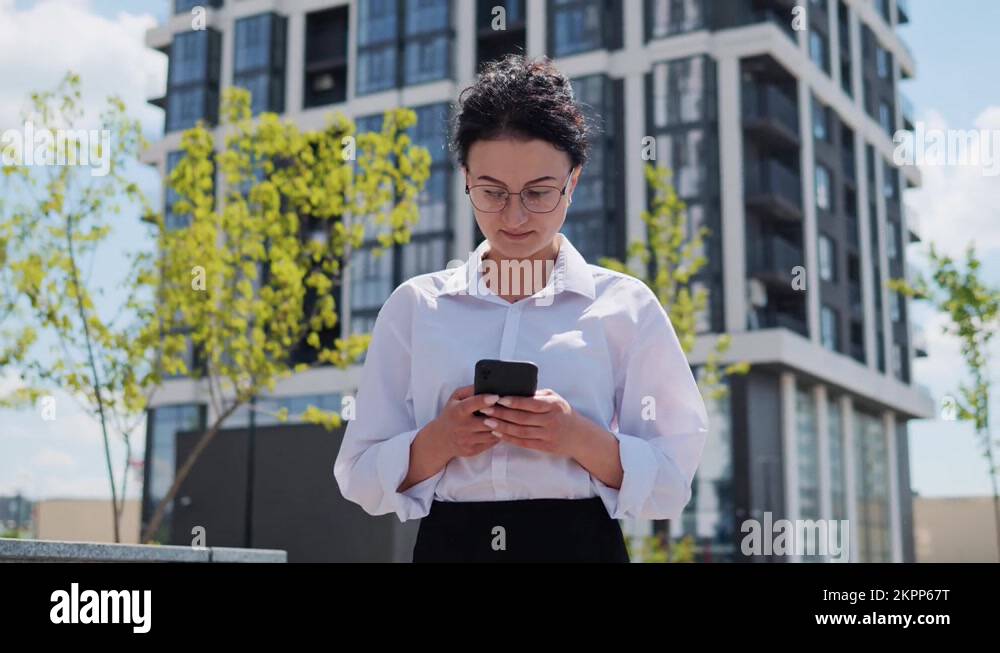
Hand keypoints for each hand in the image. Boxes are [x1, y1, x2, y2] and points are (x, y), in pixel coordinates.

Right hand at [422, 385, 501, 458]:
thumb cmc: (452, 413)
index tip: (496, 396)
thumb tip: (486, 384)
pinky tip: (501, 429)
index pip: (471, 405)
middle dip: (499, 416)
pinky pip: (490, 443)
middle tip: (510, 409)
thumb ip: (470, 390)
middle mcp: (461, 427)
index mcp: (457, 411)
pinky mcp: (472, 450)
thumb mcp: (455, 398)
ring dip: (501, 426)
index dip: (484, 400)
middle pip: (485, 422)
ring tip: (509, 419)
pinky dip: (498, 436)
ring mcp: (467, 440)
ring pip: (491, 434)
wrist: (441, 438)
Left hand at [479, 388, 602, 458]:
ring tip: (487, 422)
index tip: (498, 398)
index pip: (530, 403)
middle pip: (522, 418)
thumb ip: (538, 395)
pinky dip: (509, 439)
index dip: (513, 401)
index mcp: (553, 406)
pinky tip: (497, 434)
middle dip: (501, 413)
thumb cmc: (563, 413)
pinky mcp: (545, 447)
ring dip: (501, 427)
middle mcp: (550, 420)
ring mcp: (547, 435)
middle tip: (485, 409)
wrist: (580, 436)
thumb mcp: (555, 399)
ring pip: (520, 432)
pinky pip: (523, 443)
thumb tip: (516, 390)